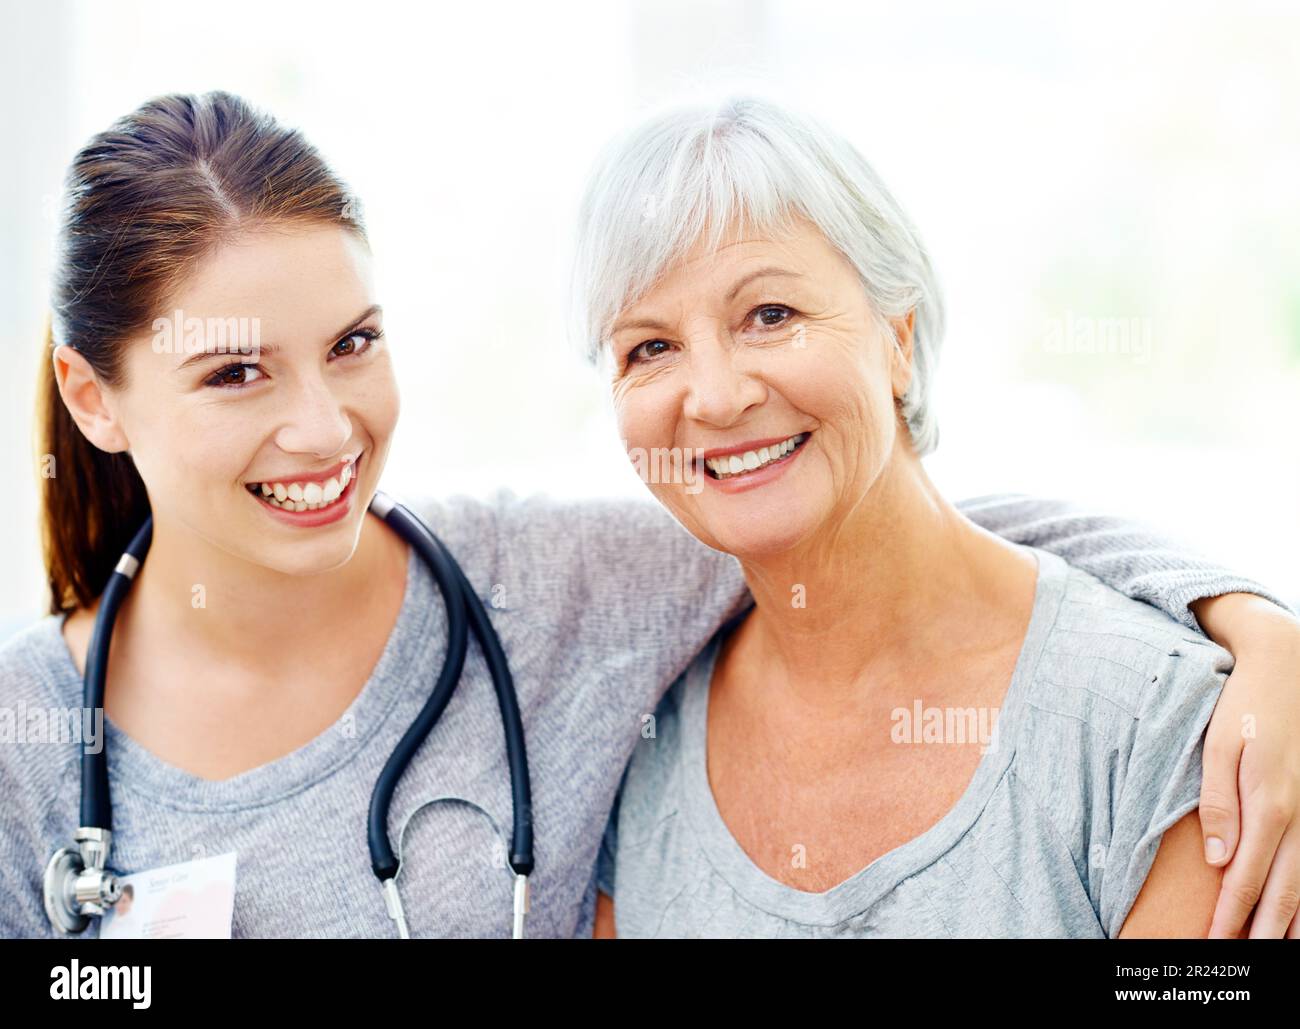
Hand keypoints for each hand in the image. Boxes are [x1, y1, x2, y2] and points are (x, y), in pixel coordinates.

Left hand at [1191, 593, 1299, 937]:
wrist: (1288, 669)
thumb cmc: (1245, 707)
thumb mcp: (1219, 747)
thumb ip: (1218, 804)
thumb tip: (1221, 860)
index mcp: (1270, 805)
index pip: (1247, 879)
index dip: (1229, 917)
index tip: (1213, 944)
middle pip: (1284, 893)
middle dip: (1260, 933)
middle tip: (1240, 963)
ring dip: (1292, 924)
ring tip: (1272, 952)